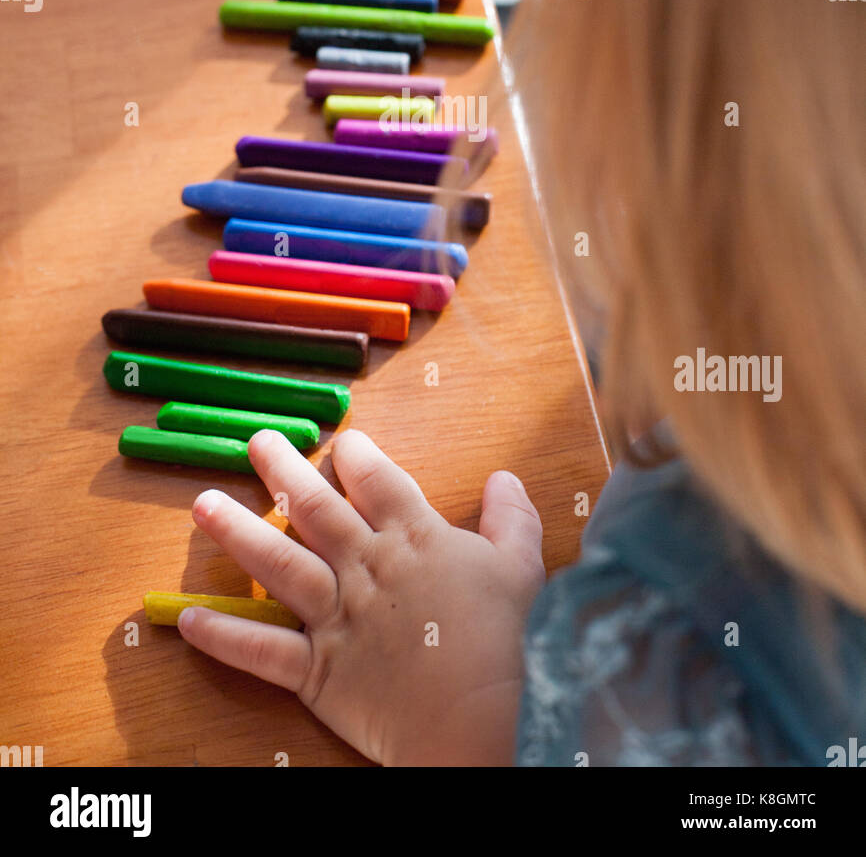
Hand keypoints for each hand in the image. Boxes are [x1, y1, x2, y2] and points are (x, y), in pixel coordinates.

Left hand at [177, 428, 545, 765]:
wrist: (479, 722)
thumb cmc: (507, 643)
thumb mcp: (522, 569)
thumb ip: (511, 519)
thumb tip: (504, 478)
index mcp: (414, 538)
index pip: (376, 480)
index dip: (355, 455)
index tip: (340, 442)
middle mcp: (366, 567)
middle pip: (314, 508)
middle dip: (282, 470)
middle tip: (257, 441)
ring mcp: (337, 617)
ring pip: (276, 564)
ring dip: (235, 531)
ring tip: (203, 504)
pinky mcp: (318, 671)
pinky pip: (261, 649)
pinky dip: (223, 635)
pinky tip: (188, 618)